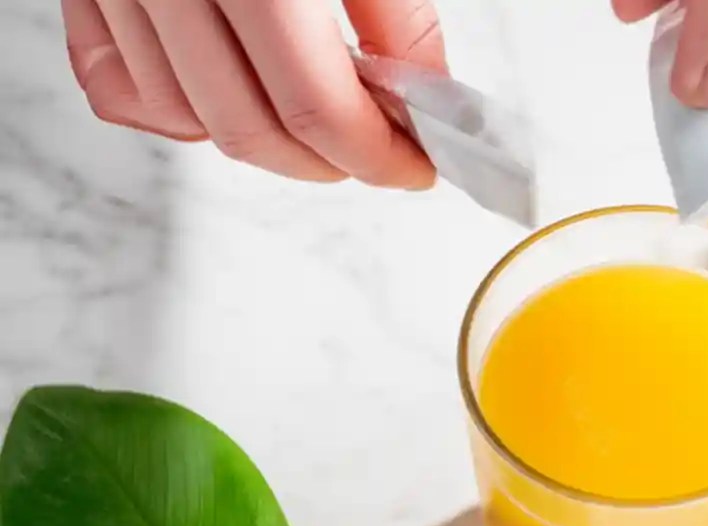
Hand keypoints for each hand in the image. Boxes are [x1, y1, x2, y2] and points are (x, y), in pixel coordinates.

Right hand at [62, 0, 444, 187]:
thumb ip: (398, 9)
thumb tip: (422, 97)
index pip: (316, 103)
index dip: (378, 155)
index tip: (416, 165)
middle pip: (251, 128)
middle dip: (330, 163)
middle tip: (381, 155)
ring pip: (188, 119)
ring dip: (268, 143)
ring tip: (324, 125)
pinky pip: (122, 86)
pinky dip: (184, 113)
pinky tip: (237, 93)